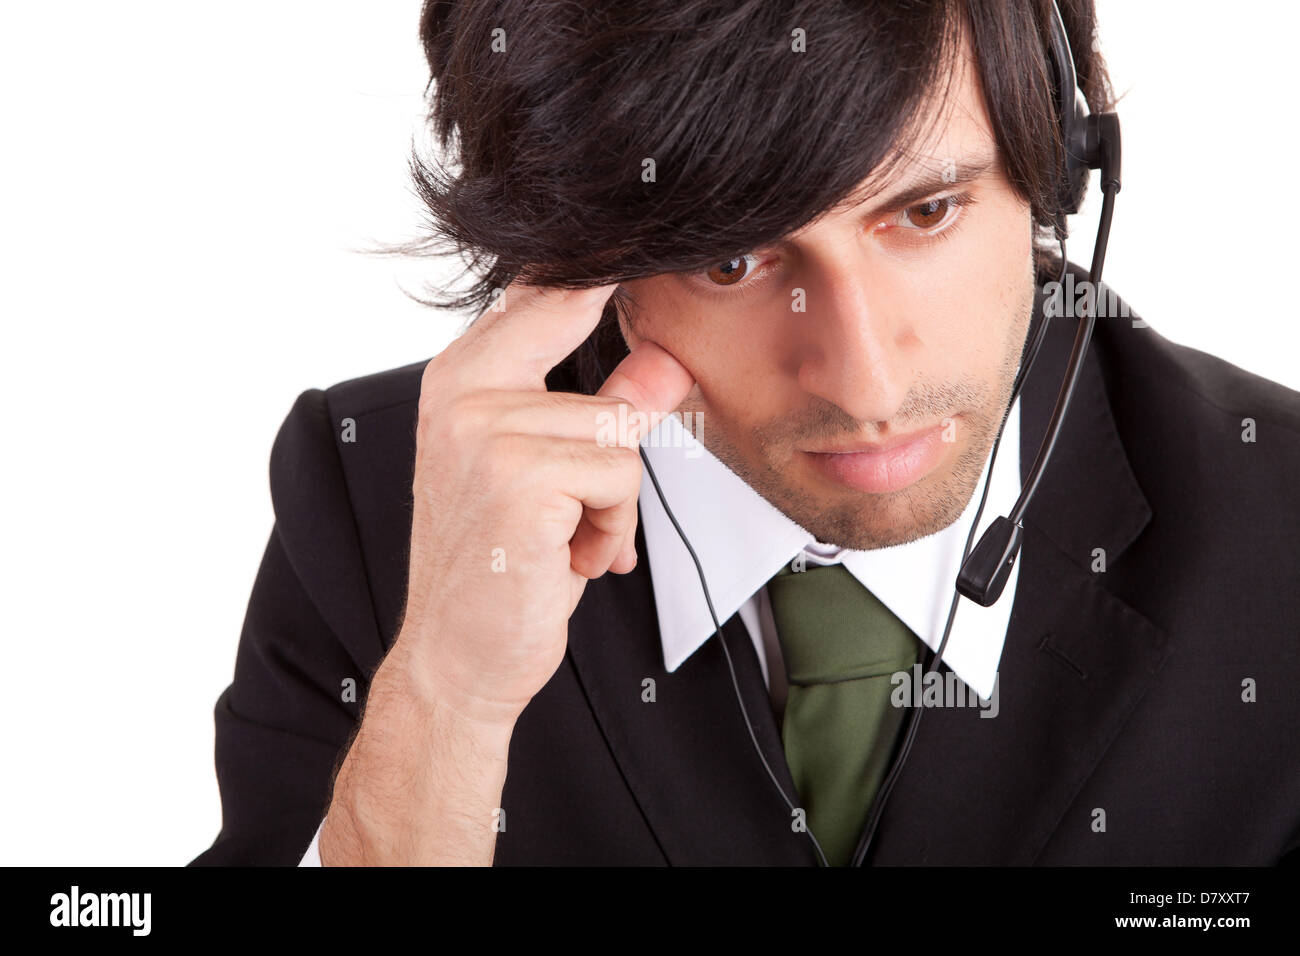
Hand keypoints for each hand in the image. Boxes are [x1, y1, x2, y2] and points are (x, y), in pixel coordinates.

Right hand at [395, 278, 695, 723]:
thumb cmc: (498, 567)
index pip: (544, 291)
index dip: (597, 264)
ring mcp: (485, 431)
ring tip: (568, 537)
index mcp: (462, 378)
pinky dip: (611, 528)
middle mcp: (464, 392)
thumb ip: (607, 407)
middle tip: (584, 490)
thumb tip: (664, 362)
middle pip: (589, 342)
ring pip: (619, 428)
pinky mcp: (518, 476)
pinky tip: (568, 558)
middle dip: (613, 419)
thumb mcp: (552, 472)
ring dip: (613, 499)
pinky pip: (620, 474)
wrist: (458, 659)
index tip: (632, 232)